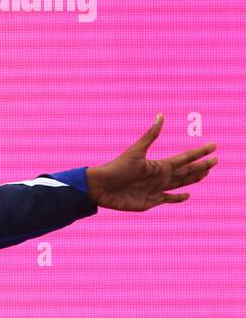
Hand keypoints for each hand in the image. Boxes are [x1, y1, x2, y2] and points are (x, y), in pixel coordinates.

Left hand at [86, 114, 217, 211]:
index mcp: (158, 165)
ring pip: (180, 183)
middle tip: (215, 160)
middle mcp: (160, 177)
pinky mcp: (150, 202)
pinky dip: (178, 198)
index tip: (213, 146)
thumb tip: (160, 115)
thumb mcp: (136, 151)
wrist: (101, 187)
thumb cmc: (116, 168)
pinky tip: (187, 195)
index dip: (199, 153)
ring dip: (194, 179)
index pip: (184, 158)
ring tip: (206, 173)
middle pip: (186, 172)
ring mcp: (156, 189)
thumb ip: (151, 135)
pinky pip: (168, 199)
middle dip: (201, 166)